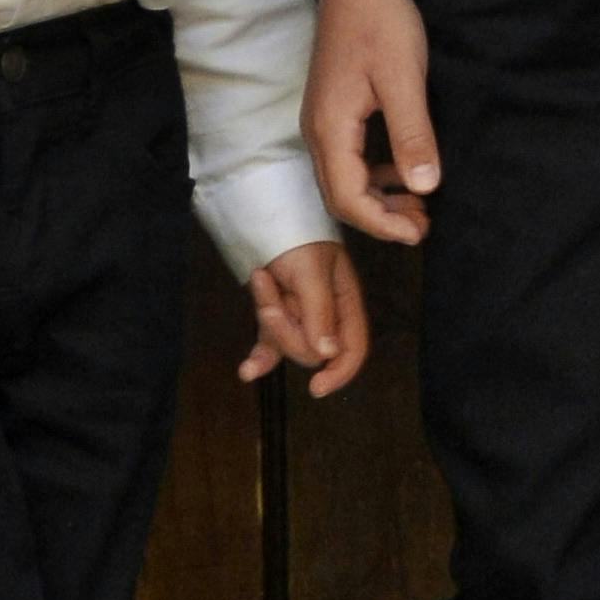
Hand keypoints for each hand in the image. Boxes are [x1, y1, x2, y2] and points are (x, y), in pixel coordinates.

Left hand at [242, 239, 371, 398]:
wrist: (262, 212)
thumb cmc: (295, 234)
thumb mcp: (311, 270)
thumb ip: (321, 312)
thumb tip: (327, 353)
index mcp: (345, 301)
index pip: (353, 348)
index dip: (340, 371)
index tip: (316, 387)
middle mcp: (325, 313)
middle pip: (312, 350)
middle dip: (287, 329)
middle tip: (270, 291)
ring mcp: (298, 315)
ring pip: (287, 345)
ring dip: (269, 321)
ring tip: (260, 278)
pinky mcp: (276, 315)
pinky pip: (268, 344)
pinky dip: (258, 357)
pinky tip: (246, 372)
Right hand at [306, 0, 438, 246]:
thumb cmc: (380, 22)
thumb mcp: (404, 79)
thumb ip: (412, 135)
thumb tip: (425, 188)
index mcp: (330, 127)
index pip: (347, 198)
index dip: (382, 225)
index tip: (419, 233)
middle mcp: (317, 130)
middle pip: (340, 196)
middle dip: (380, 219)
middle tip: (423, 225)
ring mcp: (322, 120)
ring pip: (343, 180)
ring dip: (378, 200)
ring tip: (418, 205)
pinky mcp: (332, 110)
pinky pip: (348, 159)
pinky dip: (374, 176)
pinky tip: (403, 172)